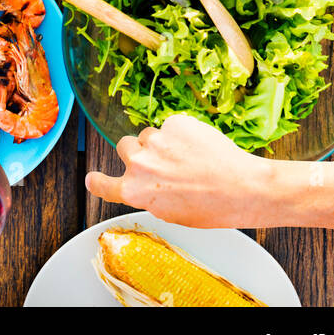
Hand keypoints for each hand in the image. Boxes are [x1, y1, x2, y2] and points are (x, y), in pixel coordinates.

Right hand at [86, 115, 274, 227]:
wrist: (240, 187)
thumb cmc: (210, 207)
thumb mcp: (170, 212)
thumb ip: (149, 195)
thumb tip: (147, 183)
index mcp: (134, 191)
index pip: (102, 184)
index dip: (97, 180)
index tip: (93, 178)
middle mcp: (139, 163)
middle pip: (125, 147)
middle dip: (139, 152)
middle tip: (162, 163)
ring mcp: (156, 139)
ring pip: (150, 135)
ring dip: (162, 143)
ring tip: (189, 159)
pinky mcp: (175, 122)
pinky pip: (172, 125)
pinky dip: (182, 134)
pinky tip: (200, 148)